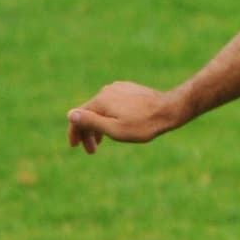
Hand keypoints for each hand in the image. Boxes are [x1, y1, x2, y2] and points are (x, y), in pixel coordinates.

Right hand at [66, 81, 180, 153]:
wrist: (169, 109)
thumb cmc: (143, 124)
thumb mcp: (114, 129)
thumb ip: (91, 122)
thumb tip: (70, 115)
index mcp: (100, 101)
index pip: (78, 116)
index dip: (74, 132)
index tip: (75, 146)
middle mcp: (106, 91)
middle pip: (90, 112)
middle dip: (88, 132)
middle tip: (92, 151)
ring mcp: (118, 88)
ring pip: (102, 108)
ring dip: (99, 125)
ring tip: (101, 142)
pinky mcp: (128, 89)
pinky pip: (112, 104)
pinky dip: (109, 116)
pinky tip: (115, 126)